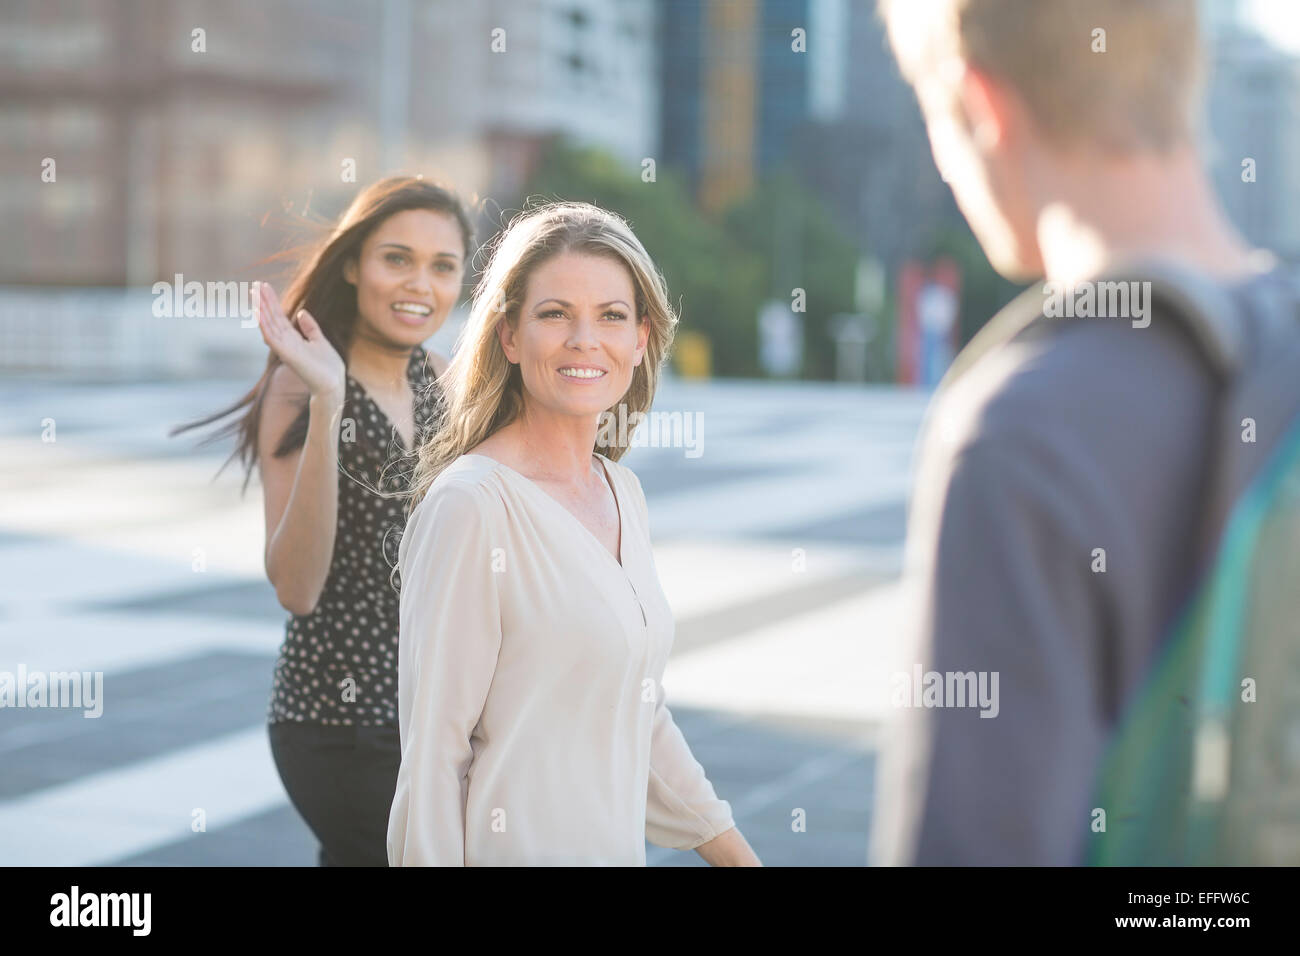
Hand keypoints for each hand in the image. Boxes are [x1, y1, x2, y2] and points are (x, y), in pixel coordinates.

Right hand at [255, 281, 345, 399]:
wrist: (333, 384)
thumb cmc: (328, 367)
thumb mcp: (320, 341)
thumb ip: (310, 328)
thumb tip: (301, 312)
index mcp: (293, 339)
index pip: (279, 317)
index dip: (272, 302)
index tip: (264, 286)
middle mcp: (286, 342)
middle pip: (272, 318)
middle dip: (264, 301)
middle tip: (256, 285)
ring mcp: (284, 348)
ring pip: (269, 325)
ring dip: (261, 309)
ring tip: (255, 293)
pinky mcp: (286, 355)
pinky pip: (272, 338)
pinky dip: (264, 325)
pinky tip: (258, 312)